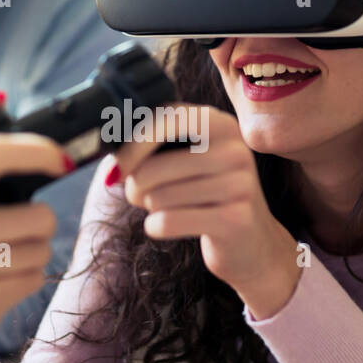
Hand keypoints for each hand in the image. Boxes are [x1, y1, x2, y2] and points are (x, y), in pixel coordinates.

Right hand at [0, 90, 70, 362]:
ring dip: (34, 250)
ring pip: (41, 248)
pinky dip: (28, 277)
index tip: (62, 160)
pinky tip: (1, 279)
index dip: (38, 150)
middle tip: (16, 226)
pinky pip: (34, 279)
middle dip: (38, 219)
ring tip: (3, 254)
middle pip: (37, 214)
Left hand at [109, 103, 300, 320]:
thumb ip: (153, 147)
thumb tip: (109, 162)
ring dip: (149, 207)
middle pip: (155, 166)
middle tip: (137, 194)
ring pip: (159, 197)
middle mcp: (235, 149)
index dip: (132, 144)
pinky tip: (166, 226)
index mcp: (221, 124)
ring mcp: (239, 184)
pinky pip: (169, 221)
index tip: (117, 167)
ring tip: (163, 208)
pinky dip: (156, 227)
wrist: (253, 242)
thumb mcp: (189, 160)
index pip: (167, 120)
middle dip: (135, 185)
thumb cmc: (207, 195)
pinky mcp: (235, 219)